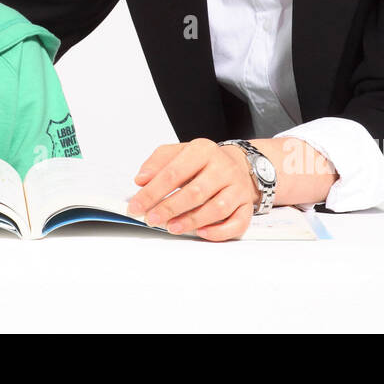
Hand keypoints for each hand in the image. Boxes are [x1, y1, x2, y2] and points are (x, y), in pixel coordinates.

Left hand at [126, 138, 260, 241]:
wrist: (238, 163)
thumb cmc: (203, 162)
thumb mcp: (178, 152)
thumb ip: (157, 162)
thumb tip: (141, 180)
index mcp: (203, 150)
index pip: (173, 172)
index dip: (152, 192)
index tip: (136, 205)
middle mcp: (223, 168)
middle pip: (195, 192)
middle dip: (169, 208)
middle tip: (151, 219)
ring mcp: (237, 187)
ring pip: (217, 209)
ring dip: (192, 221)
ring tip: (171, 227)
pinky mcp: (247, 205)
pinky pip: (238, 223)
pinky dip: (219, 231)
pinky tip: (201, 232)